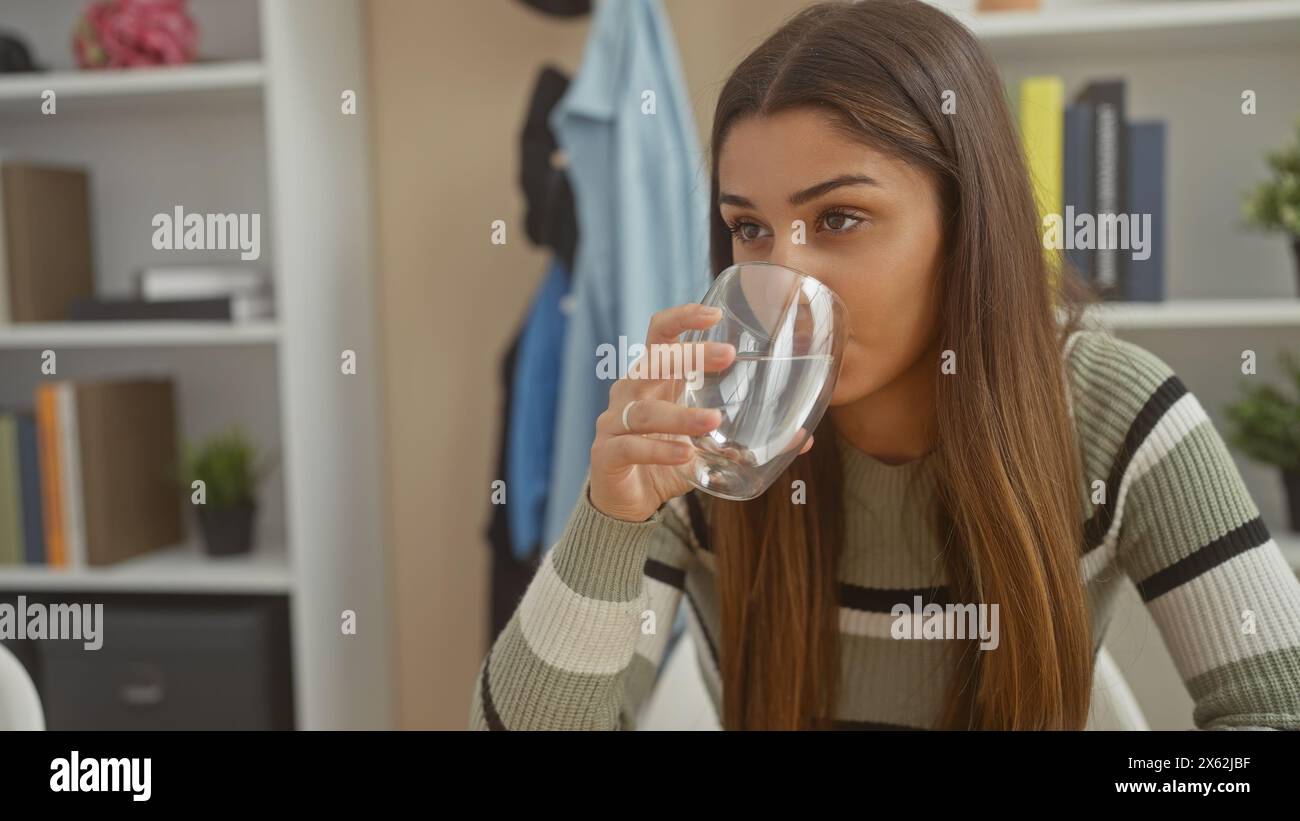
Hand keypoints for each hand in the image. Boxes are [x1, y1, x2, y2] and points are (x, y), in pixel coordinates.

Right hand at [587, 303, 812, 521]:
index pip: (660, 334)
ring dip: (680, 415)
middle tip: (727, 356)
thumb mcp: (707, 447)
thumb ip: (747, 439)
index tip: (714, 315)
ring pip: (644, 411)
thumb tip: (803, 438)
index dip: (682, 319)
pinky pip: (632, 447)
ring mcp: (613, 422)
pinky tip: (684, 455)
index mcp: (653, 379)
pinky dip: (659, 450)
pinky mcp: (606, 454)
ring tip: (713, 421)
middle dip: (689, 357)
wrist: (628, 502)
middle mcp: (629, 392)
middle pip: (652, 362)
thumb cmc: (667, 461)